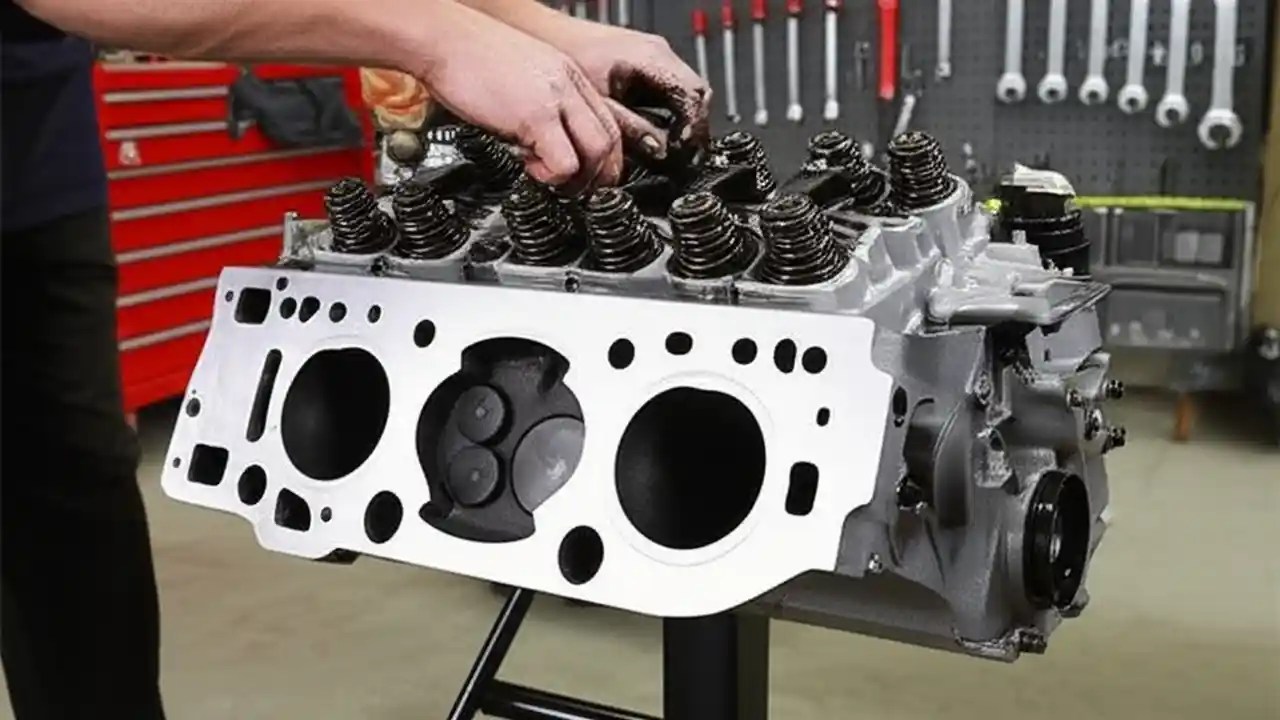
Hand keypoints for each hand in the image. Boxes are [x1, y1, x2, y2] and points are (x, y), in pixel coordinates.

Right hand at [413, 7, 621, 191]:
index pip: (609, 125)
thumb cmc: (469, 57)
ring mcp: (556, 100)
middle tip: (573, 188)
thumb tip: (544, 143)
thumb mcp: (523, 78)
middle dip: (598, 176)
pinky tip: (528, 166)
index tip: (587, 175)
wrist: (442, 38)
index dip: (603, 159)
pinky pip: (565, 163)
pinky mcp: (536, 116)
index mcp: (570, 78)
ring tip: (548, 177)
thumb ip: (543, 105)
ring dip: (577, 179)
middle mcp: (569, 87)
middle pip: (611, 142)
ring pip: (597, 153)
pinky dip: (552, 176)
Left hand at [514, 15, 712, 158]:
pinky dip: (669, 117)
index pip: (693, 98)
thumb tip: (658, 151)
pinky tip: (655, 136)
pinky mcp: (645, 69)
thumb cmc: (563, 59)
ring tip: (670, 153)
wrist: (544, 36)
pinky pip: (670, 95)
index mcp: (652, 59)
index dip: (692, 131)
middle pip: (697, 98)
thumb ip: (630, 128)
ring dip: (682, 126)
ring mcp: (655, 60)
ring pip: (686, 98)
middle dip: (692, 132)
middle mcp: (660, 55)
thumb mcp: (598, 103)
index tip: (681, 154)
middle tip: (681, 162)